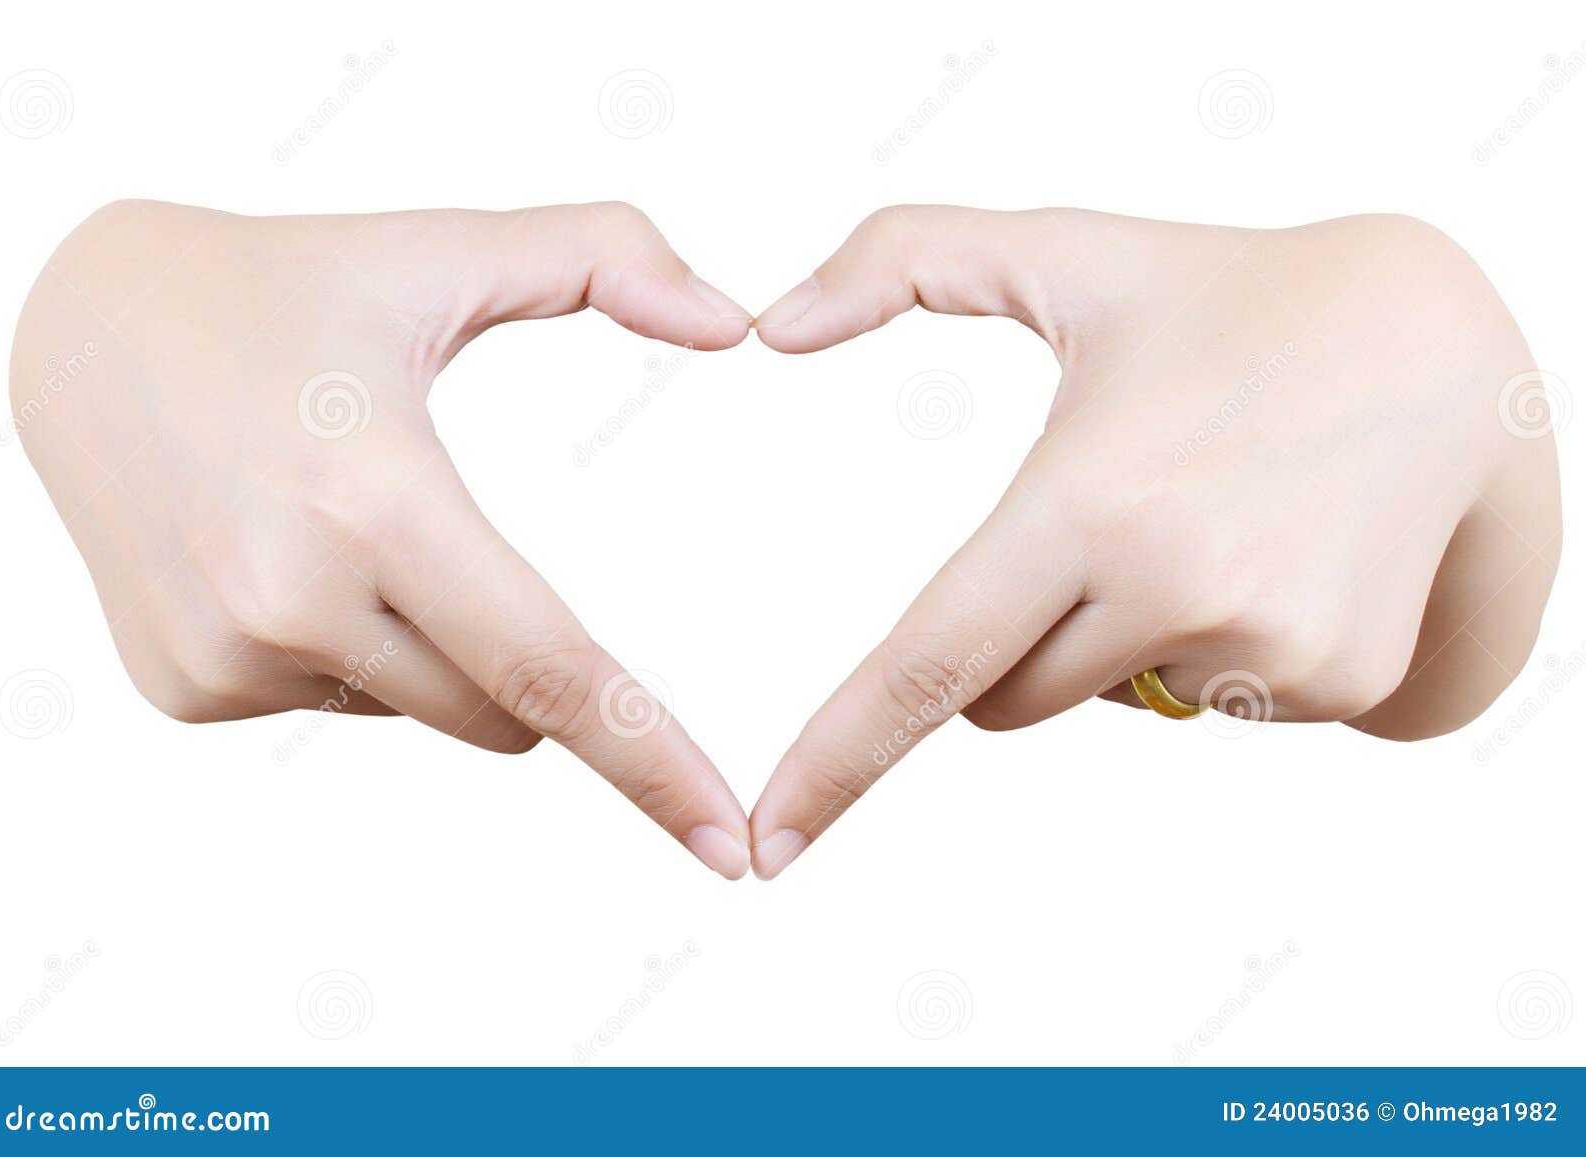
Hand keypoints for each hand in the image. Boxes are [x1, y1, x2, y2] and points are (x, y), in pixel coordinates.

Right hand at [11, 199, 755, 877]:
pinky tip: (279, 554)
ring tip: (336, 519)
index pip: (549, 668)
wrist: (83, 328)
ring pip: (422, 711)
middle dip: (531, 667)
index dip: (653, 762)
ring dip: (427, 645)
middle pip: (503, 714)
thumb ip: (608, 258)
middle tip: (449, 535)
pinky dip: (348, 650)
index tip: (728, 844)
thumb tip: (735, 324)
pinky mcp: (184, 690)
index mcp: (373, 495)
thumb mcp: (447, 249)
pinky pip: (340, 705)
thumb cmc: (287, 286)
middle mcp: (289, 597)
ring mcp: (225, 657)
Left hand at [748, 206, 1561, 878]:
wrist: (1439, 350)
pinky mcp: (1334, 683)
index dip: (837, 760)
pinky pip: (1203, 705)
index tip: (771, 841)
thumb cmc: (1225, 298)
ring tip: (1203, 521)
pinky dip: (1205, 651)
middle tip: (1097, 523)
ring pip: (1106, 702)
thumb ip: (901, 258)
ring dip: (1117, 640)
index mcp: (1090, 499)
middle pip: (1005, 701)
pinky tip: (1266, 558)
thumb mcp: (1065, 252)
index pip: (928, 663)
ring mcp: (1268, 649)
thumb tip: (771, 326)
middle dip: (1011, 642)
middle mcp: (1180, 589)